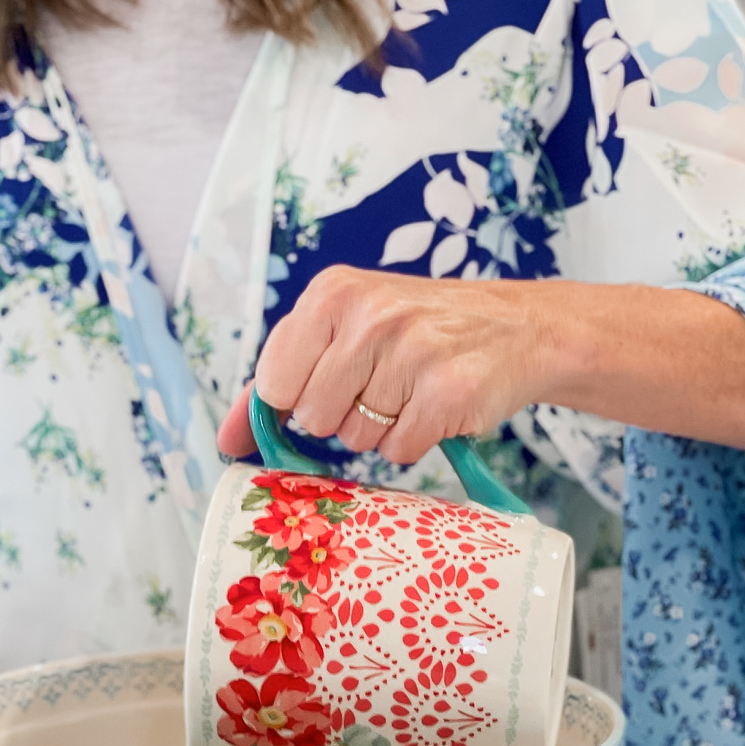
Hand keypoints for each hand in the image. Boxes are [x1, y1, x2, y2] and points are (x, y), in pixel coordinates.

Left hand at [217, 265, 547, 465]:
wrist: (518, 327)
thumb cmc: (417, 334)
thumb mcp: (344, 331)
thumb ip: (279, 380)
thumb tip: (226, 441)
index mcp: (330, 294)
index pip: (274, 384)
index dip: (299, 400)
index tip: (329, 386)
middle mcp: (369, 315)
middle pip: (313, 418)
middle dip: (341, 417)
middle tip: (379, 386)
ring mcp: (411, 351)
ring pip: (356, 439)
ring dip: (380, 431)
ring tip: (410, 393)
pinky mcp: (447, 392)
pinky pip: (399, 451)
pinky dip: (414, 441)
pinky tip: (435, 407)